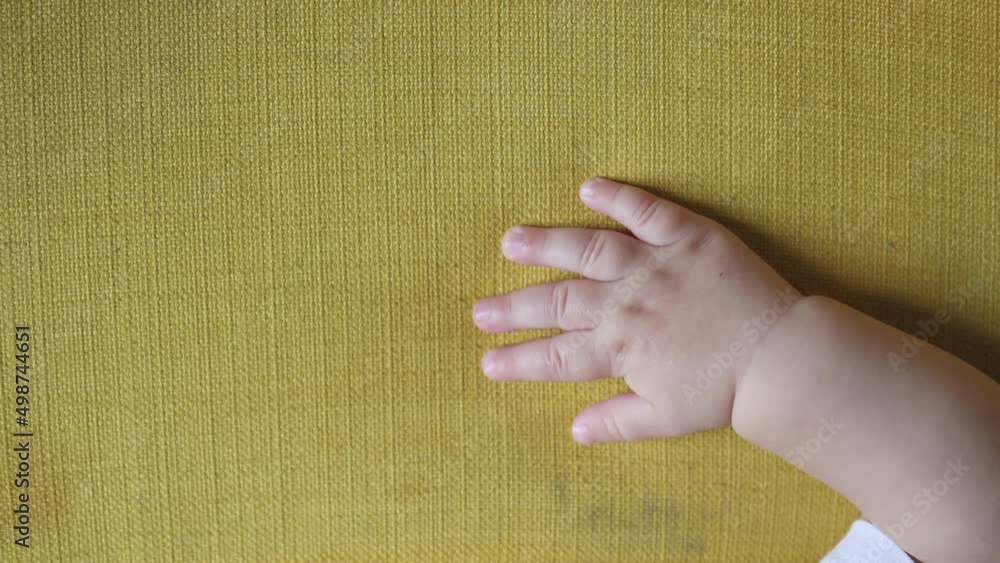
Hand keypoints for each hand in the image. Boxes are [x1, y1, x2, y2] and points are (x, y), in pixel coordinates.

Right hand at [472, 178, 800, 444]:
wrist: (777, 357)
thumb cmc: (723, 392)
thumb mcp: (667, 418)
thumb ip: (617, 422)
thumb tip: (575, 430)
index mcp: (619, 348)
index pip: (556, 356)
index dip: (519, 360)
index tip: (487, 362)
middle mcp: (626, 303)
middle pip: (558, 301)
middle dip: (514, 308)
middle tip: (480, 310)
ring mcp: (654, 265)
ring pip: (587, 249)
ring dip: (546, 245)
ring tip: (511, 241)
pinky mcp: (686, 237)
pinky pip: (646, 210)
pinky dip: (617, 196)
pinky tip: (589, 186)